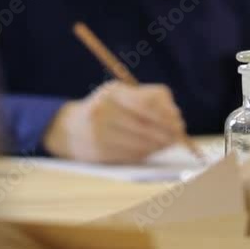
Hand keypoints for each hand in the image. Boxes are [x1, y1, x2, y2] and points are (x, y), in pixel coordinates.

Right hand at [43, 81, 185, 162]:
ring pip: (141, 142)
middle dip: (168, 131)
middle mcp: (104, 113)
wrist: (70, 129)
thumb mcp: (121, 94)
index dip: (167, 112)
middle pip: (146, 125)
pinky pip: (133, 154)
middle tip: (179, 134)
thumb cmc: (105, 107)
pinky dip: (148, 152)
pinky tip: (153, 149)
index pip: (147, 102)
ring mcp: (101, 135)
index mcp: (111, 93)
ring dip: (160, 144)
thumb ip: (148, 99)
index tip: (178, 118)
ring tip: (169, 142)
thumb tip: (176, 117)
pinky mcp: (101, 153)